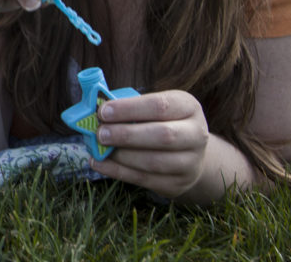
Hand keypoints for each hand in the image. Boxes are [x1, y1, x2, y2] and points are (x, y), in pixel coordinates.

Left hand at [90, 90, 210, 199]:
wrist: (189, 154)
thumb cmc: (159, 122)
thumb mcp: (151, 106)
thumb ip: (127, 105)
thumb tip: (93, 107)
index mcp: (188, 107)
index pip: (160, 105)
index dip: (129, 109)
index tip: (103, 111)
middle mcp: (196, 135)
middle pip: (163, 135)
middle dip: (126, 134)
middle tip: (100, 133)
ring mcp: (191, 163)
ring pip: (154, 161)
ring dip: (122, 155)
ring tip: (99, 148)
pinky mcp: (178, 184)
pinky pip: (144, 179)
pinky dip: (117, 171)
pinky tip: (99, 163)